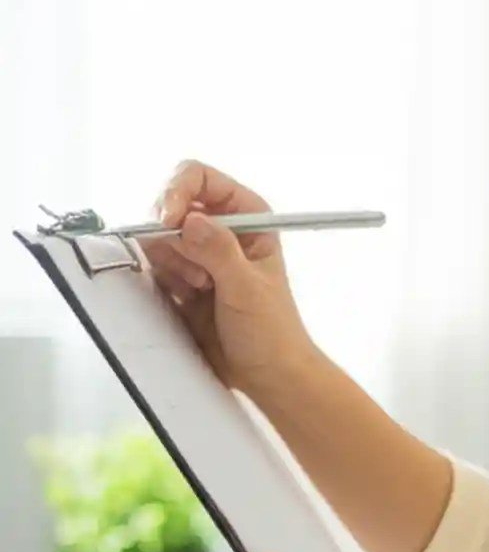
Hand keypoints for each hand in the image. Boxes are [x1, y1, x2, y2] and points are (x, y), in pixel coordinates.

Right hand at [143, 160, 315, 393]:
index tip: (166, 221)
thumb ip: (218, 252)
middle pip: (168, 206)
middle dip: (174, 240)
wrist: (267, 374)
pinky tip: (189, 301)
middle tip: (199, 276)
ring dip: (172, 266)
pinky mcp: (180, 278)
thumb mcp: (247, 288)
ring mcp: (198, 253)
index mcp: (248, 215)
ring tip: (201, 291)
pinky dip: (164, 283)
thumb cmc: (272, 330)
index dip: (175, 192)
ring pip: (157, 238)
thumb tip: (187, 220)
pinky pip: (153, 266)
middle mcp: (221, 227)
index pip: (198, 177)